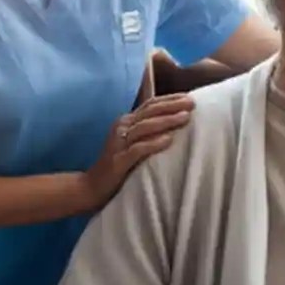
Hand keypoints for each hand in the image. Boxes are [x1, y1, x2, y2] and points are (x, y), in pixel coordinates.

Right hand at [81, 94, 194, 209]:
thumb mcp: (133, 143)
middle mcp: (122, 127)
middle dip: (172, 106)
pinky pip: (138, 149)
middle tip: (192, 103)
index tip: (190, 97)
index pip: (150, 104)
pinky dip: (154, 143)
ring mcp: (119, 143)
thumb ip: (149, 132)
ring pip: (145, 127)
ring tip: (185, 118)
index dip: (170, 99)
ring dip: (166, 121)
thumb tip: (176, 123)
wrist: (92, 187)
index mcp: (126, 121)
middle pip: (149, 111)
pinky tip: (169, 140)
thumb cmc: (119, 165)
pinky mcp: (118, 160)